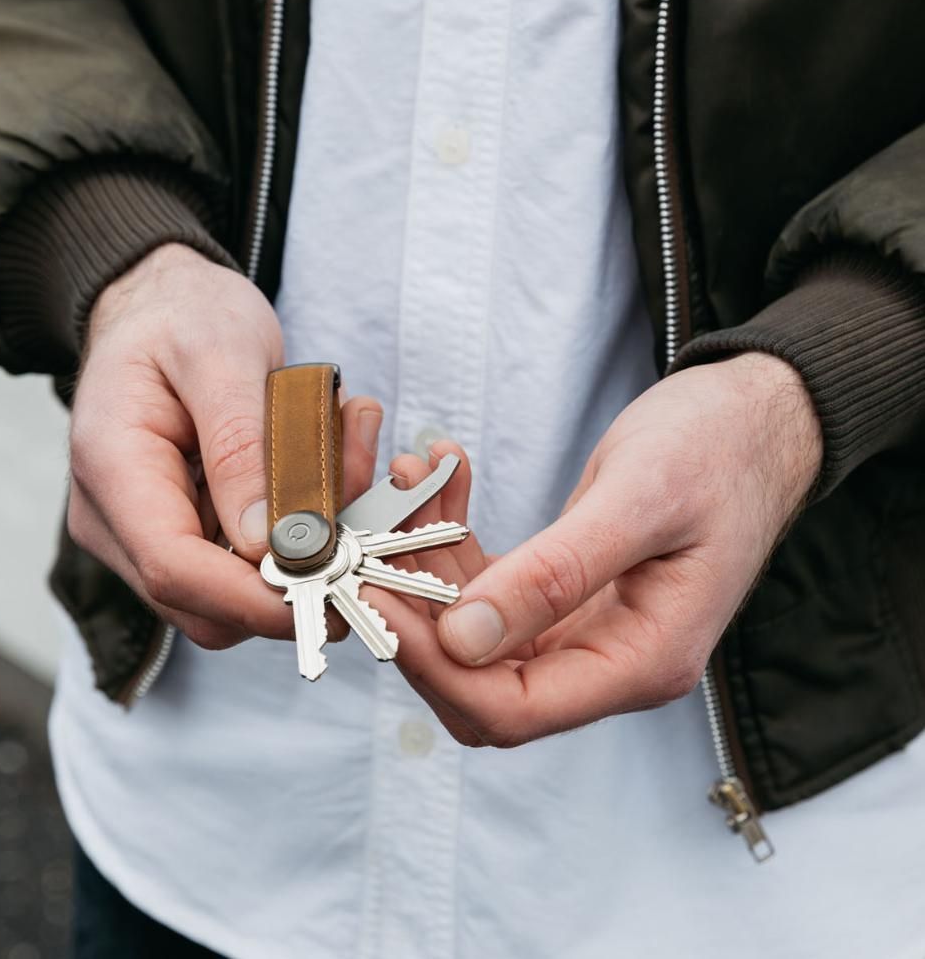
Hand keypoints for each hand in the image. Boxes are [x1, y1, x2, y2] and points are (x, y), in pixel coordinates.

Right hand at [67, 243, 382, 649]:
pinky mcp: (187, 530)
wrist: (160, 304)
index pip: (172, 567)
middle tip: (366, 507)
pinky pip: (250, 557)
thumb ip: (239, 445)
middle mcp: (119, 519)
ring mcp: (150, 532)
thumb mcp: (219, 354)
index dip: (252, 595)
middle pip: (206, 602)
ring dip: (311, 540)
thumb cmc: (182, 315)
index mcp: (113, 468)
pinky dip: (303, 522)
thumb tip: (265, 542)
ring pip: (239, 588)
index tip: (331, 584)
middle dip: (296, 574)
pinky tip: (329, 457)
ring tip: (347, 449)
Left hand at [375, 353, 822, 746]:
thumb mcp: (638, 502)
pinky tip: (440, 483)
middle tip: (372, 550)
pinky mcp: (567, 592)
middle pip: (482, 685)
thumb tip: (466, 639)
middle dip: (419, 622)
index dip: (435, 666)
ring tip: (408, 484)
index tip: (376, 599)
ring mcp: (587, 629)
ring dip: (429, 568)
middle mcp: (610, 659)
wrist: (753, 418)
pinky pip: (490, 589)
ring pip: (476, 634)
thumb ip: (555, 577)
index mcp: (641, 660)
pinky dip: (455, 543)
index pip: (513, 709)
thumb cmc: (717, 451)